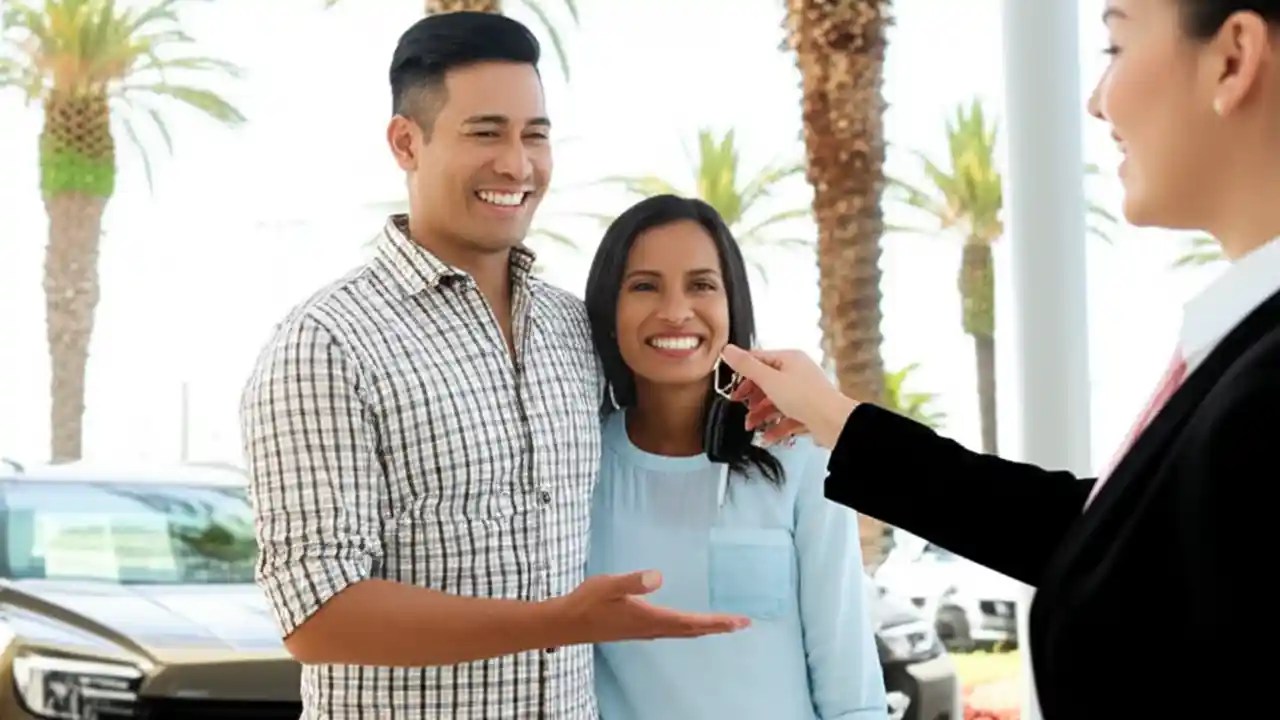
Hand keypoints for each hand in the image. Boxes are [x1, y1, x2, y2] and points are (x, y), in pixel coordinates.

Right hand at [547, 570, 748, 644]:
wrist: (567, 623)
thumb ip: (633, 581)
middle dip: (718, 627)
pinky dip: (687, 627)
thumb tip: (658, 577)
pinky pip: (671, 630)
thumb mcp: (609, 584)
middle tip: (742, 623)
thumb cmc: (587, 602)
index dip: (717, 622)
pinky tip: (686, 624)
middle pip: (692, 630)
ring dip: (704, 628)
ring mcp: (644, 631)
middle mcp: (651, 628)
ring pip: (682, 632)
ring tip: (722, 624)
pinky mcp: (637, 629)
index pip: (691, 622)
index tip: (739, 622)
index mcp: (650, 618)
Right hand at [719, 345, 858, 447]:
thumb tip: (727, 349)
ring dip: (761, 415)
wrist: (833, 422)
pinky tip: (766, 437)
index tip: (731, 387)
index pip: (759, 360)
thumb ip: (746, 366)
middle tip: (741, 407)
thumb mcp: (769, 379)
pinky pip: (787, 418)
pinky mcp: (809, 412)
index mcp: (790, 359)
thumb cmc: (805, 397)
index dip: (743, 373)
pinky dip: (775, 427)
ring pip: (776, 402)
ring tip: (751, 426)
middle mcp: (798, 373)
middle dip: (752, 398)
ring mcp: (804, 393)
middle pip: (767, 382)